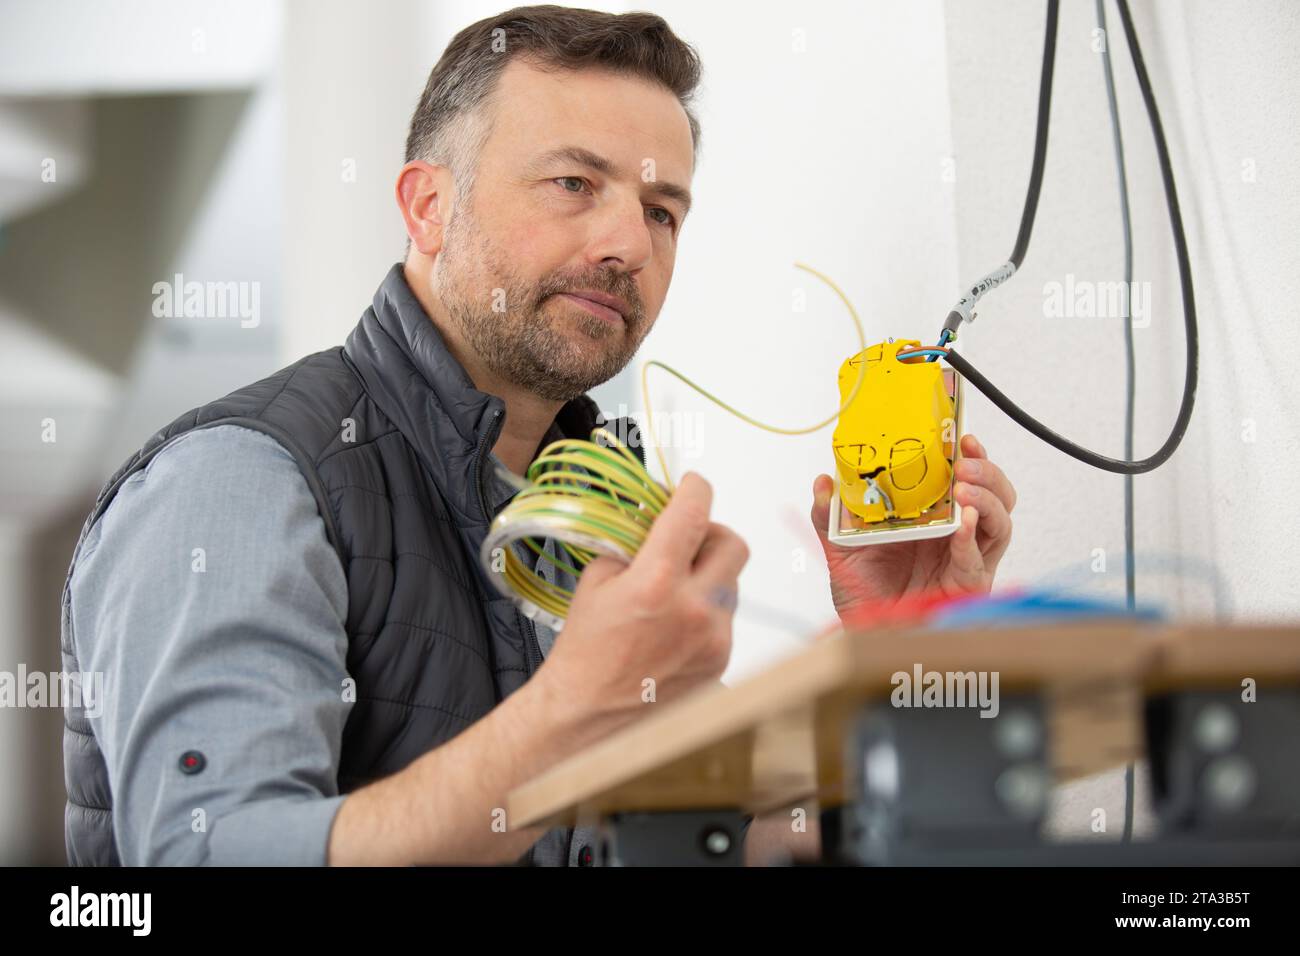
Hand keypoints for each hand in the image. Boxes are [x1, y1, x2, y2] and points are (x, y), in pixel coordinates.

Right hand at [541, 471, 749, 731]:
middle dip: (711, 533)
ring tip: (673, 593)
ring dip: (708, 576)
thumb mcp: (597, 580)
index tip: (691, 485)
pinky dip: (705, 611)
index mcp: (657, 581)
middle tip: (688, 539)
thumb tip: (658, 521)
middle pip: (733, 544)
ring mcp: (713, 639)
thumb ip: (634, 545)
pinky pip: (725, 619)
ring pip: (730, 583)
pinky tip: (676, 625)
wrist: (587, 713)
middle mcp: (694, 608)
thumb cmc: (585, 648)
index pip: (694, 512)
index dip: (695, 488)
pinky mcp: (721, 662)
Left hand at [809, 433, 1014, 620]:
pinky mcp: (967, 585)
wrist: (864, 634)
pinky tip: (963, 523)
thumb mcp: (841, 548)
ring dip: (986, 499)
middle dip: (987, 472)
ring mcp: (966, 559)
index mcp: (935, 518)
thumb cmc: (864, 594)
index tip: (962, 437)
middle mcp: (957, 535)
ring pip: (1000, 522)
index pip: (966, 479)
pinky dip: (971, 539)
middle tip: (964, 463)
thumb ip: (830, 516)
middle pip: (996, 495)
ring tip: (964, 489)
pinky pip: (978, 559)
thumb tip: (823, 483)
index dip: (971, 456)